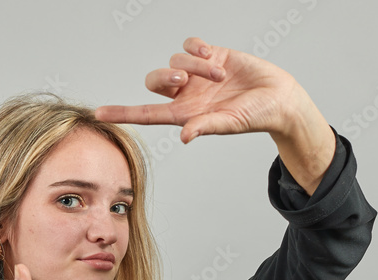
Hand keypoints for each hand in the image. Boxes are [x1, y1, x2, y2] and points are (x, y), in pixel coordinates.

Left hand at [95, 36, 335, 192]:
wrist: (279, 97)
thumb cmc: (255, 116)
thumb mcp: (229, 123)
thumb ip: (205, 127)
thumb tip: (183, 136)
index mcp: (185, 114)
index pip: (146, 113)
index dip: (122, 112)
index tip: (98, 113)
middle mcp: (187, 94)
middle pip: (154, 80)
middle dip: (164, 77)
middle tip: (183, 79)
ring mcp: (197, 75)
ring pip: (175, 60)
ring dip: (195, 66)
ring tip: (219, 76)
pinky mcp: (211, 56)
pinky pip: (190, 45)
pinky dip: (197, 49)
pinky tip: (212, 56)